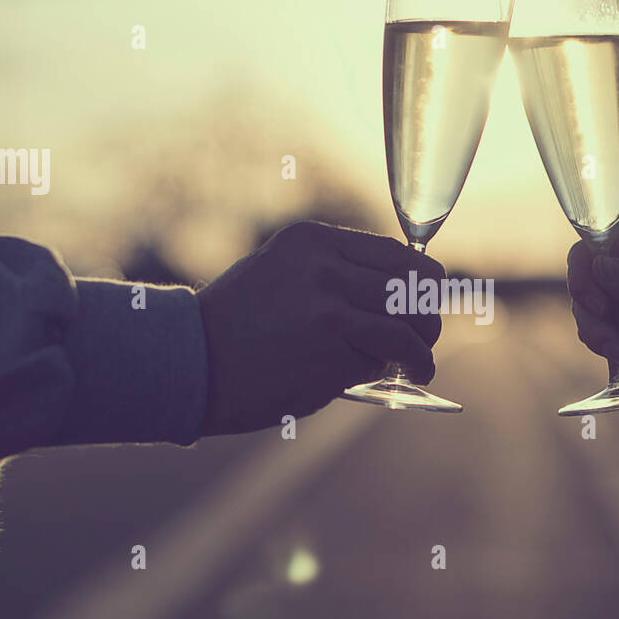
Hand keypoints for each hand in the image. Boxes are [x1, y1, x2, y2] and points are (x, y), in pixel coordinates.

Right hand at [196, 221, 443, 434]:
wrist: (189, 361)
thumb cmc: (240, 322)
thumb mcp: (284, 271)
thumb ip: (337, 272)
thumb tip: (405, 289)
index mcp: (314, 241)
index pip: (398, 255)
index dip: (425, 281)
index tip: (428, 298)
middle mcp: (323, 269)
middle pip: (411, 291)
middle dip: (428, 318)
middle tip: (426, 337)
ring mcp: (328, 313)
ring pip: (404, 329)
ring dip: (422, 351)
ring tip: (421, 364)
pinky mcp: (329, 356)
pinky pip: (379, 361)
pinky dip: (388, 371)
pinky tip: (389, 377)